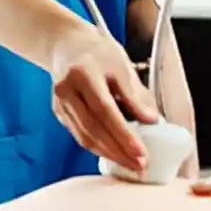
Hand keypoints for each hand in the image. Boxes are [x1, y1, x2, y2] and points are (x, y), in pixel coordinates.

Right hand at [49, 27, 159, 175]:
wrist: (67, 45)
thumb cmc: (98, 52)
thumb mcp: (121, 65)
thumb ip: (135, 94)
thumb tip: (151, 120)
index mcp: (84, 72)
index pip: (105, 110)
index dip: (124, 134)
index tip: (142, 153)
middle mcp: (67, 89)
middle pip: (93, 129)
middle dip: (119, 151)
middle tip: (140, 166)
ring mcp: (60, 103)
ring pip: (84, 137)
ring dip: (109, 154)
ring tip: (131, 164)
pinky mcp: (59, 113)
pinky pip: (80, 135)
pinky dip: (99, 147)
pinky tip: (115, 153)